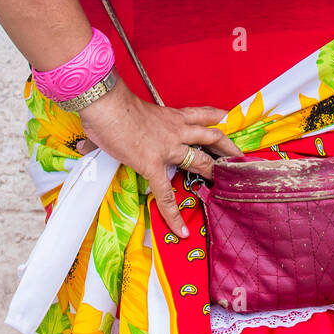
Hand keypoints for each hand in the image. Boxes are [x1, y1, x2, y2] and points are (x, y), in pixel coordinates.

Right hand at [73, 77, 241, 237]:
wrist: (106, 103)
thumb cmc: (111, 103)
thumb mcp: (128, 108)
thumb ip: (122, 122)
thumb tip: (93, 134)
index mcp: (170, 115)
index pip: (200, 115)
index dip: (216, 117)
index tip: (227, 119)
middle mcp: (176, 129)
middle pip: (211, 136)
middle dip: (228, 148)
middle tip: (241, 158)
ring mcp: (168, 148)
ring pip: (200, 161)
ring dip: (214, 173)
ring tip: (225, 188)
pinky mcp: (153, 165)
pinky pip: (166, 194)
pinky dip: (173, 214)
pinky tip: (180, 230)